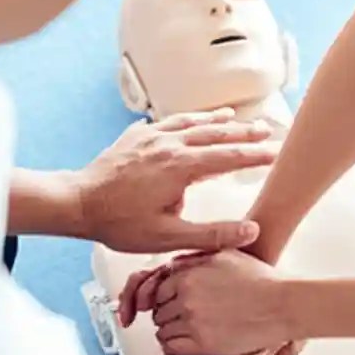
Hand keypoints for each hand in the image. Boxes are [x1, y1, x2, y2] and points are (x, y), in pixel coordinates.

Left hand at [75, 109, 276, 253]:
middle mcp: (169, 145)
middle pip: (215, 133)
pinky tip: (186, 121)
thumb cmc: (119, 224)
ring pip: (191, 123)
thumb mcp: (168, 237)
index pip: (229, 157)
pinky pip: (166, 122)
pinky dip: (184, 120)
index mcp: (181, 167)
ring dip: (215, 120)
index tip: (277, 153)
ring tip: (233, 116)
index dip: (256, 155)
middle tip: (266, 130)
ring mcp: (150, 138)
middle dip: (243, 132)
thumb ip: (211, 234)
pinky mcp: (134, 138)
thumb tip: (250, 231)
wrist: (77, 203)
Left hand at [120, 250, 295, 354]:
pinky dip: (173, 346)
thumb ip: (196, 258)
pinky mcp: (201, 344)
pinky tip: (187, 343)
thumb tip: (172, 265)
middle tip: (182, 318)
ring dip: (170, 331)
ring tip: (186, 331)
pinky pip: (171, 347)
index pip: (159, 289)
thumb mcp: (226, 255)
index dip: (167, 297)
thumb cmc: (260, 279)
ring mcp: (192, 321)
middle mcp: (186, 297)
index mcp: (188, 275)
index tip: (177, 302)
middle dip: (167, 314)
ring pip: (162, 330)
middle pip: (158, 310)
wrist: (281, 304)